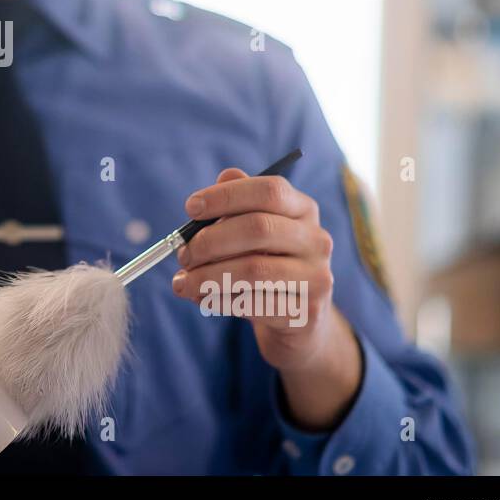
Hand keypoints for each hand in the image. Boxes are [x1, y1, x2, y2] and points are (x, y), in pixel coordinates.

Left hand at [171, 168, 360, 430]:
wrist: (297, 322)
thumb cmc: (265, 264)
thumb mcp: (253, 232)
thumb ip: (238, 205)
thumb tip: (222, 178)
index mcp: (303, 210)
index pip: (268, 191)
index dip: (226, 196)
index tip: (190, 208)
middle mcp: (316, 240)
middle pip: (258, 228)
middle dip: (210, 241)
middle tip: (183, 255)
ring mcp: (316, 278)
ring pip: (252, 270)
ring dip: (207, 276)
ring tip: (183, 282)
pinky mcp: (306, 313)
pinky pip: (253, 304)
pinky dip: (218, 300)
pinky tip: (203, 299)